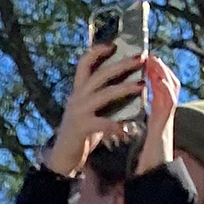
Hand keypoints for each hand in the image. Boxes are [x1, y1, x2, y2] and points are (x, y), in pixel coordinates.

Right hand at [47, 41, 145, 175]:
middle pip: (101, 74)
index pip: (84, 64)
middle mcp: (77, 97)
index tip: (113, 45)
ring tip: (141, 85)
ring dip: (125, 88)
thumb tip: (125, 87)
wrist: (62, 158)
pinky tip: (127, 128)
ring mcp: (78, 111)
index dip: (97, 51)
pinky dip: (117, 125)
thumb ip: (101, 100)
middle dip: (122, 64)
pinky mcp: (81, 127)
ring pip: (105, 93)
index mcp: (78, 91)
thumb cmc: (80, 134)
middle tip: (141, 57)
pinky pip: (103, 123)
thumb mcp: (88, 112)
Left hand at [134, 56, 180, 174]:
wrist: (154, 179)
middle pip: (170, 85)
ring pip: (171, 90)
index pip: (162, 90)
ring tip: (153, 60)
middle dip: (161, 69)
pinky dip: (164, 89)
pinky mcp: (165, 127)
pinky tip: (157, 79)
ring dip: (163, 74)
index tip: (147, 63)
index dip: (157, 75)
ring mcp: (167, 120)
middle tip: (150, 56)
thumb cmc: (148, 162)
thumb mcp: (144, 138)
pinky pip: (168, 104)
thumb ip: (143, 124)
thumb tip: (132, 117)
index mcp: (159, 117)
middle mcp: (165, 116)